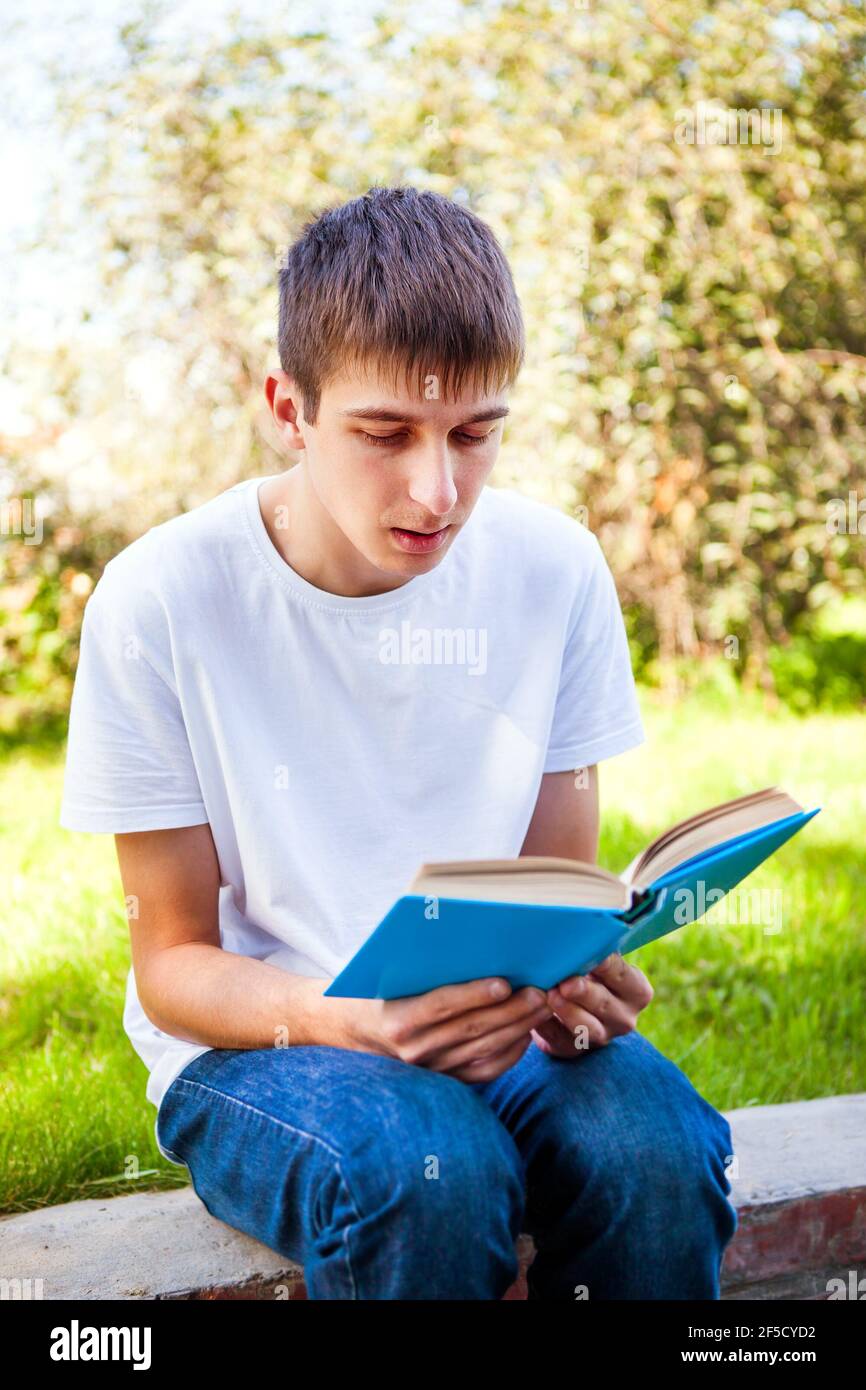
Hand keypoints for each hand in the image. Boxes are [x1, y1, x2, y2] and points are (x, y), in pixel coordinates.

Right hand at [346, 977, 554, 1081]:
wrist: (354, 1033)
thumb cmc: (378, 992)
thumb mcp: (390, 976)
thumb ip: (423, 966)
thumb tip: (470, 944)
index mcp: (397, 1020)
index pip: (440, 1006)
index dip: (473, 995)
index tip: (503, 982)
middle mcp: (414, 1050)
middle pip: (471, 1029)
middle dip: (510, 1010)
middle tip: (540, 990)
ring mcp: (431, 1069)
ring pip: (483, 1049)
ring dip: (518, 1027)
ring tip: (542, 1005)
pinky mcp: (446, 1080)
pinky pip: (485, 1071)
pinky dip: (510, 1052)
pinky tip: (527, 1032)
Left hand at [531, 954, 653, 1058]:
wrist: (576, 1005)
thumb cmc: (587, 971)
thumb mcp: (599, 962)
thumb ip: (595, 951)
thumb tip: (582, 928)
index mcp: (636, 991)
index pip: (624, 976)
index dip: (607, 966)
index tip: (592, 956)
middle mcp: (625, 1018)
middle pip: (605, 1004)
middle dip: (585, 993)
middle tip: (567, 982)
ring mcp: (601, 1037)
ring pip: (587, 1028)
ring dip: (568, 1012)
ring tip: (551, 996)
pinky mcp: (574, 1050)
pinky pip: (560, 1041)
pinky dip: (547, 1027)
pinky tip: (534, 1014)